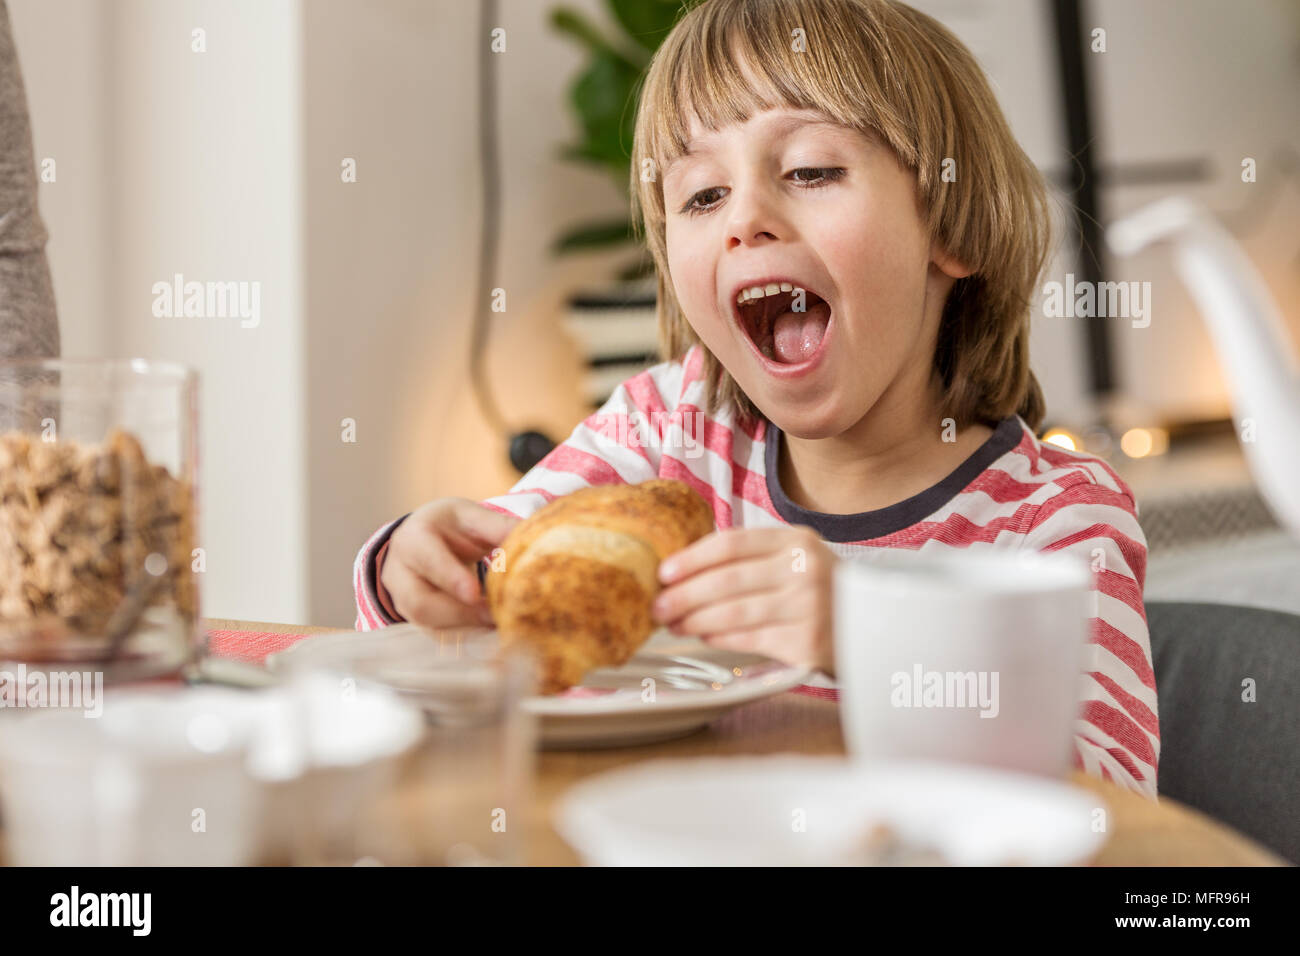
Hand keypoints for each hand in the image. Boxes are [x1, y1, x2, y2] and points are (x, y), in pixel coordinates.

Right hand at [380, 497, 519, 627]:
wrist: (422, 540)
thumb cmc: (449, 528)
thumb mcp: (470, 517)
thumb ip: (498, 526)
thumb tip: (536, 538)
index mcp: (413, 539)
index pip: (427, 559)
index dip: (450, 577)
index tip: (475, 593)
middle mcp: (400, 573)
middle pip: (420, 603)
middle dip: (460, 614)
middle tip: (496, 617)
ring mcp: (403, 601)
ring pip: (428, 625)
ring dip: (466, 629)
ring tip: (499, 626)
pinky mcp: (415, 621)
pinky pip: (437, 636)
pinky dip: (465, 638)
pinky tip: (489, 635)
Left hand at [650, 526, 836, 674]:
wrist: (872, 624)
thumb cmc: (820, 589)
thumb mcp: (794, 558)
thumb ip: (751, 557)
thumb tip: (684, 569)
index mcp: (795, 540)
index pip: (730, 543)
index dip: (691, 559)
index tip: (663, 572)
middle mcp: (803, 570)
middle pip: (726, 581)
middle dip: (682, 595)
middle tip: (655, 606)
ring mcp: (807, 608)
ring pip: (732, 613)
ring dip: (694, 620)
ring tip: (673, 624)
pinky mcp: (806, 643)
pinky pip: (748, 639)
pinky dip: (719, 638)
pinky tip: (703, 636)